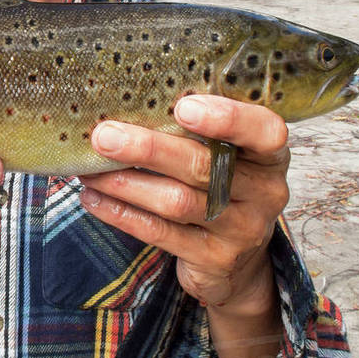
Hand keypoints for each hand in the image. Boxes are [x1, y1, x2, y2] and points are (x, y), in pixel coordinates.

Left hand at [78, 94, 289, 310]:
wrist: (241, 260)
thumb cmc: (223, 184)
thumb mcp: (227, 155)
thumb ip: (198, 128)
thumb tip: (128, 97)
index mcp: (270, 156)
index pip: (266, 133)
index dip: (227, 119)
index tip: (183, 107)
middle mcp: (264, 193)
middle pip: (204, 167)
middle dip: (149, 149)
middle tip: (104, 136)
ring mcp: (242, 230)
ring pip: (176, 202)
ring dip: (126, 183)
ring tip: (89, 169)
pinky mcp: (215, 260)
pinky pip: (161, 233)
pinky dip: (122, 214)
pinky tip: (94, 198)